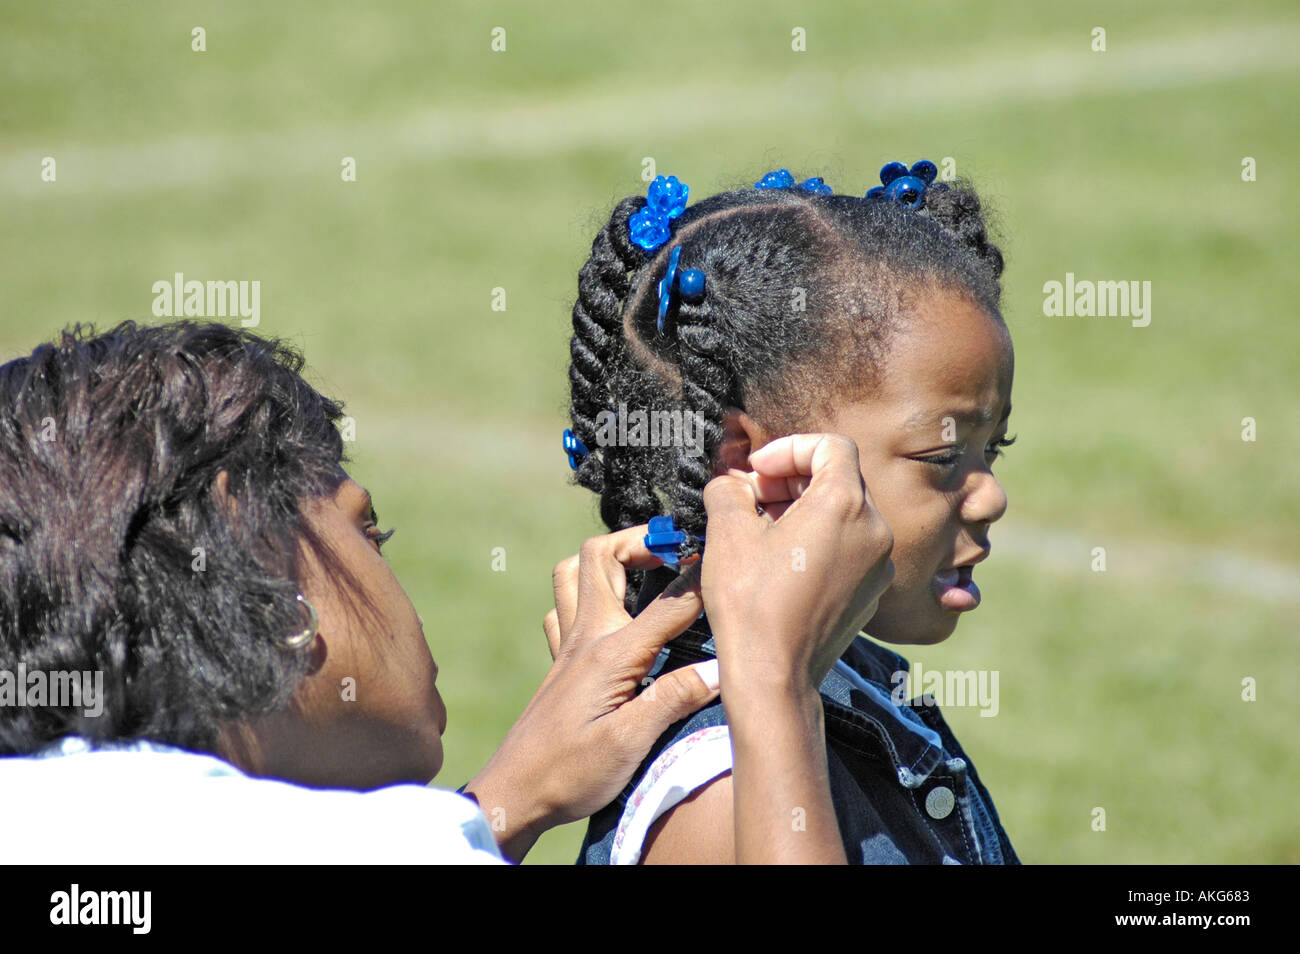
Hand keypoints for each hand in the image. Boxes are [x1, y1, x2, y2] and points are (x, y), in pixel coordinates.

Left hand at [464, 526, 718, 861]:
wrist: (513, 796)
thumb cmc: (569, 774)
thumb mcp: (629, 743)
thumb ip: (674, 699)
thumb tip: (721, 669)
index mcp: (609, 653)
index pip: (667, 602)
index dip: (702, 579)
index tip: (731, 566)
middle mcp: (585, 638)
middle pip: (602, 556)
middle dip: (642, 540)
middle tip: (678, 550)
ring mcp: (568, 648)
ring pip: (575, 572)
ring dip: (609, 558)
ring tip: (646, 569)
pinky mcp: (560, 664)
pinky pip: (564, 607)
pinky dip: (586, 592)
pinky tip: (611, 614)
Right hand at [702, 433, 895, 695]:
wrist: (775, 676)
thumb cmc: (752, 603)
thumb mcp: (727, 532)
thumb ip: (728, 489)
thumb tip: (733, 483)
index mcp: (845, 504)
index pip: (830, 447)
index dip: (789, 449)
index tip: (757, 470)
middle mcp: (874, 530)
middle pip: (838, 480)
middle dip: (792, 480)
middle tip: (752, 498)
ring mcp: (879, 565)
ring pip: (844, 516)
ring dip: (804, 511)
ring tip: (762, 531)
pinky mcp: (871, 594)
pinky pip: (849, 550)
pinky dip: (819, 543)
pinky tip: (782, 563)